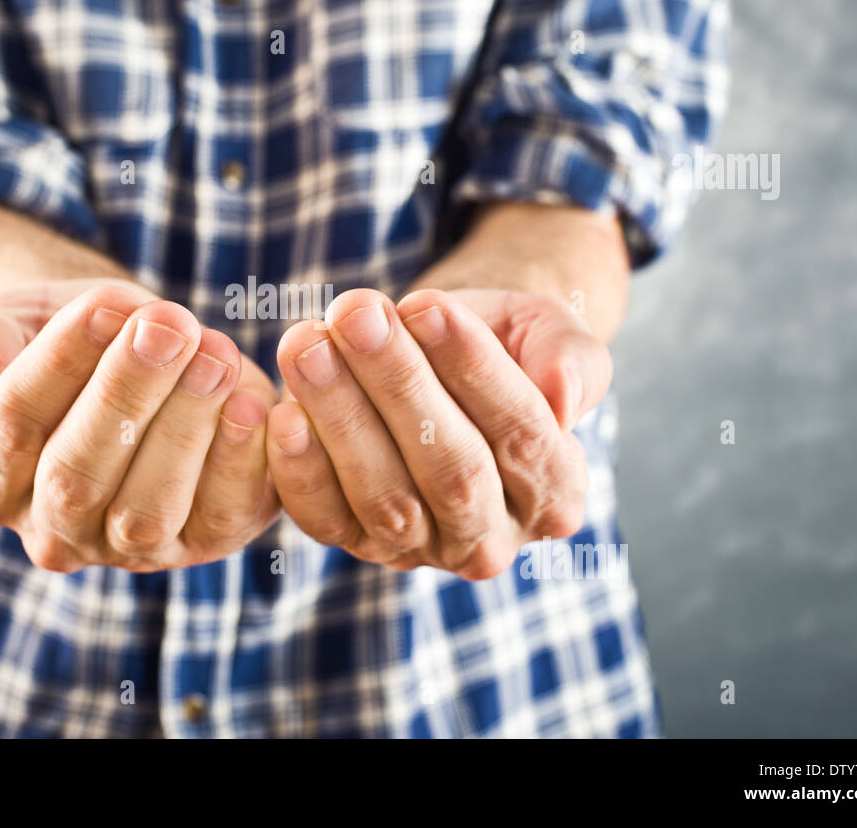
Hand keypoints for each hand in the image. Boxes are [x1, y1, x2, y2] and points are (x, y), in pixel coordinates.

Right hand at [0, 280, 279, 572]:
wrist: (154, 352)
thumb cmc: (76, 339)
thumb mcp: (17, 321)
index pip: (12, 426)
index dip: (59, 363)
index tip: (106, 303)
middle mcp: (53, 532)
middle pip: (75, 476)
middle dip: (126, 393)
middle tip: (169, 325)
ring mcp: (128, 549)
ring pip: (146, 510)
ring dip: (184, 427)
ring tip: (214, 354)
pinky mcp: (204, 540)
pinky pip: (219, 515)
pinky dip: (236, 461)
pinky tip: (249, 403)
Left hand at [265, 287, 610, 579]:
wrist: (443, 356)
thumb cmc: (505, 342)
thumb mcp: (552, 333)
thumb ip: (572, 361)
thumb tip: (562, 398)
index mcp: (557, 492)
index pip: (522, 436)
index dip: (473, 371)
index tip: (427, 305)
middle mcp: (493, 537)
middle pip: (450, 469)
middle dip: (397, 386)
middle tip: (355, 315)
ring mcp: (421, 550)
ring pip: (384, 495)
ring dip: (340, 415)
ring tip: (308, 343)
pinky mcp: (356, 543)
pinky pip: (326, 517)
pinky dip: (301, 470)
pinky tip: (283, 412)